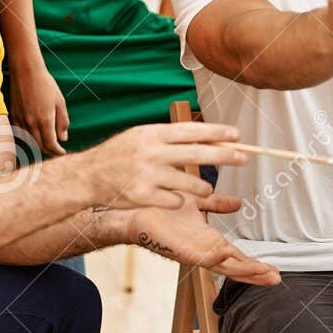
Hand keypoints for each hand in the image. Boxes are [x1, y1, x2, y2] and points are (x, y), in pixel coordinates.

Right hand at [9, 56, 69, 155]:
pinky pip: (21, 133)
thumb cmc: (46, 85)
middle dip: (49, 150)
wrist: (26, 71)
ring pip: (29, 141)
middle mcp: (31, 123)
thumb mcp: (60, 102)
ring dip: (39, 144)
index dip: (57, 151)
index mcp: (44, 121)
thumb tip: (63, 138)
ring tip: (46, 142)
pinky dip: (28, 137)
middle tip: (56, 149)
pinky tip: (34, 133)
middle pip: (40, 146)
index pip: (51, 145)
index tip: (62, 152)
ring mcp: (20, 120)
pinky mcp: (13, 115)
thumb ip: (62, 122)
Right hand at [78, 122, 247, 209]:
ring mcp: (148, 175)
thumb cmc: (119, 154)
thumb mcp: (141, 136)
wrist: (89, 176)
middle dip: (224, 156)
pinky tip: (171, 198)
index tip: (236, 134)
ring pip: (189, 183)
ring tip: (205, 189)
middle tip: (243, 157)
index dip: (216, 133)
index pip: (191, 131)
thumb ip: (169, 137)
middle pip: (196, 154)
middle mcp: (151, 152)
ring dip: (202, 188)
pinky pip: (174, 201)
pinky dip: (178, 201)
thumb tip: (206, 138)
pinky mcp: (144, 196)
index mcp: (152, 134)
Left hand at [125, 200, 278, 285]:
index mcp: (209, 242)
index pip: (237, 256)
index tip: (275, 270)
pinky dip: (216, 259)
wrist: (135, 209)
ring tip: (264, 274)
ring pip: (224, 266)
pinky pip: (202, 258)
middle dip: (256, 273)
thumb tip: (238, 203)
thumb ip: (217, 204)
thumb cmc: (162, 208)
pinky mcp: (181, 251)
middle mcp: (204, 250)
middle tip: (276, 279)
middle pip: (235, 267)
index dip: (255, 264)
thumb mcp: (197, 203)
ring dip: (244, 270)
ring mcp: (193, 253)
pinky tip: (229, 258)